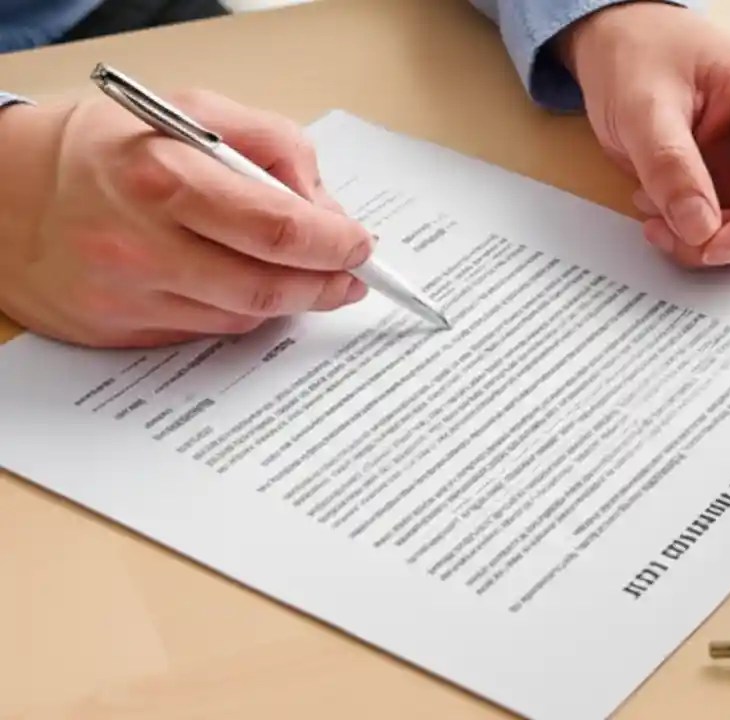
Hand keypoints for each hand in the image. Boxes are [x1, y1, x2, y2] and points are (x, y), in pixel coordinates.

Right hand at [0, 91, 371, 348]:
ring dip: (288, 301)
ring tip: (309, 279)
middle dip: (325, 284)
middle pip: (268, 286)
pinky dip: (240, 312)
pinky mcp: (119, 332)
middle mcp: (141, 245)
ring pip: (242, 316)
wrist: (2, 194)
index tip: (360, 245)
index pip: (278, 227)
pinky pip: (205, 332)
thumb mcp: (190, 113)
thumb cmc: (106, 148)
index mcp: (164, 179)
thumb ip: (272, 148)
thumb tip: (326, 209)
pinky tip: (248, 288)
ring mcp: (128, 296)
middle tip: (352, 278)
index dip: (333, 243)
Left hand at [557, 2, 729, 266]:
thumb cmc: (642, 53)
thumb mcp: (643, 105)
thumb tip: (699, 229)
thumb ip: (670, 165)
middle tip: (671, 235)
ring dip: (712, 243)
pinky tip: (661, 213)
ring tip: (656, 216)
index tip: (712, 246)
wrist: (623, 43)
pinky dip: (700, 237)